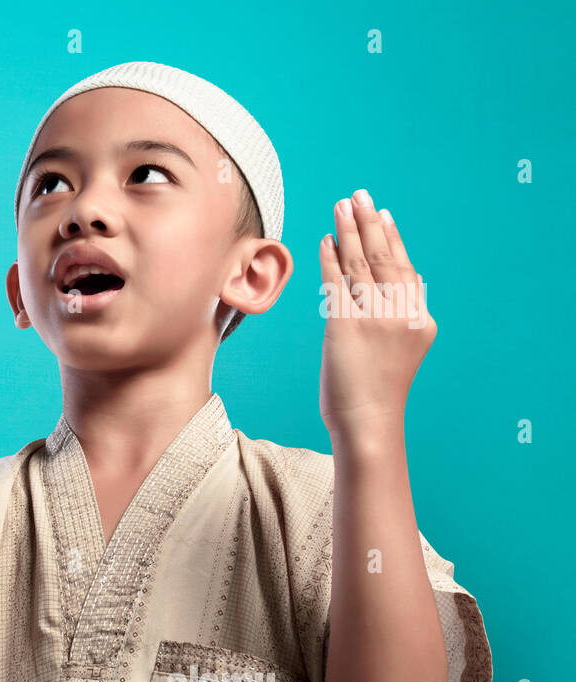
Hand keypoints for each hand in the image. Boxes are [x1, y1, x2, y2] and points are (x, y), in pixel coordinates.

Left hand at [318, 189, 435, 441]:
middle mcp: (401, 314)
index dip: (393, 239)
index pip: (405, 269)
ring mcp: (375, 319)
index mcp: (419, 319)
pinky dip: (331, 259)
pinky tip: (325, 240)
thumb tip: (387, 287)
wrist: (368, 423)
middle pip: (384, 258)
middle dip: (370, 222)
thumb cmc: (377, 392)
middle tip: (359, 195)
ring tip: (341, 206)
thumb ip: (395, 317)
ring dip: (349, 231)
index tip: (383, 215)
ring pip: (361, 264)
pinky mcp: (346, 326)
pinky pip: (337, 283)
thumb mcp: (399, 350)